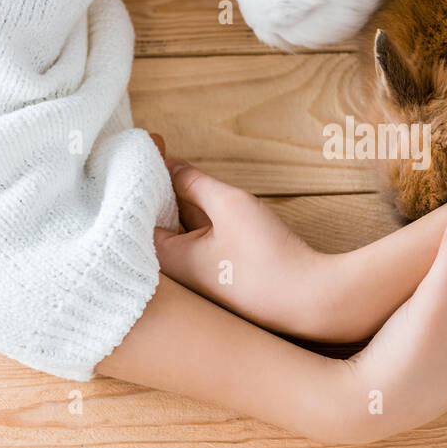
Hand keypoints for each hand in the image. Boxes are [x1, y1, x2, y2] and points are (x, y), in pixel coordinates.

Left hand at [147, 132, 335, 338]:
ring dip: (182, 200)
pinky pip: (201, 239)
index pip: (136, 212)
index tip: (148, 147)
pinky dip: (200, 216)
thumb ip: (194, 182)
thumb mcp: (228, 205)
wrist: (310, 300)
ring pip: (181, 229)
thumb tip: (170, 166)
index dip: (140, 177)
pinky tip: (207, 196)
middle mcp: (178, 272)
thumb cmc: (266, 258)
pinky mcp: (222, 276)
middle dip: (160, 185)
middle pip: (157, 220)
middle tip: (162, 149)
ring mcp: (200, 276)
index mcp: (167, 260)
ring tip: (180, 167)